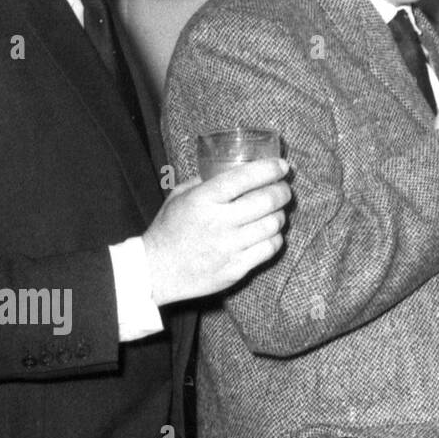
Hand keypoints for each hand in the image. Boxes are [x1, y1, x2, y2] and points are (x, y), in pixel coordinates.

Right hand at [143, 158, 291, 306]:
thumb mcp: (179, 197)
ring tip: (276, 212)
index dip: (270, 169)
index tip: (283, 166)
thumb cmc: (168, 229)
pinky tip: (269, 233)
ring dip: (280, 215)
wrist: (155, 272)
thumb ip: (205, 181)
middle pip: (267, 200)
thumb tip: (234, 168)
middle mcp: (218, 222)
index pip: (245, 177)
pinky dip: (275, 238)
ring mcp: (228, 247)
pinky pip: (270, 248)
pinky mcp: (236, 268)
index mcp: (203, 200)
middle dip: (283, 191)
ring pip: (273, 224)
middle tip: (283, 189)